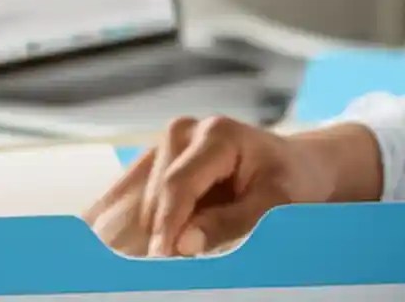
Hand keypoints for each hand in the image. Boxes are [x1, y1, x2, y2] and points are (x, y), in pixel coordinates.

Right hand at [84, 117, 382, 256]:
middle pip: (155, 193)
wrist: (297, 164)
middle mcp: (185, 132)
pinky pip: (132, 193)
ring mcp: (168, 145)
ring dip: (137, 230)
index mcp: (216, 134)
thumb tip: (183, 244)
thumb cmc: (291, 180)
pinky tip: (107, 243)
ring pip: (138, 196)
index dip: (167, 226)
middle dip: (154, 234)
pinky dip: (125, 221)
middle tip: (150, 272)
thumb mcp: (274, 202)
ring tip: (129, 265)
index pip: (178, 184)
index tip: (161, 262)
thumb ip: (229, 222)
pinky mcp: (158, 161)